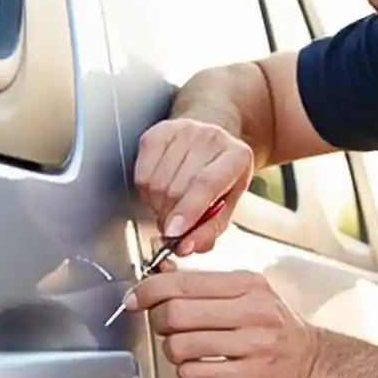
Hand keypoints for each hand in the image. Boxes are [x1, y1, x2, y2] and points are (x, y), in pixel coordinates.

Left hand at [124, 270, 319, 377]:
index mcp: (246, 284)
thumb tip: (160, 269)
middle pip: (177, 313)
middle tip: (165, 328)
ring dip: (173, 352)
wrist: (309, 359)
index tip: (135, 298)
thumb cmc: (271, 325)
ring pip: (181, 346)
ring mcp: (252, 343)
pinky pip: (195, 373)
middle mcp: (252, 310)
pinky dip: (186, 375)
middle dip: (160, 323)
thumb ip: (203, 284)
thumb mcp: (245, 292)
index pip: (185, 281)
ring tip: (185, 352)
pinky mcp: (249, 374)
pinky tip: (197, 372)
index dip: (150, 290)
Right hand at [134, 119, 253, 255]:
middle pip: (176, 187)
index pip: (206, 184)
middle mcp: (211, 138)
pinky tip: (160, 191)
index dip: (187, 211)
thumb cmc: (223, 177)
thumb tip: (184, 247)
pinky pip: (142, 174)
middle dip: (170, 217)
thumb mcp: (227, 206)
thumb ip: (208, 230)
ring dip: (157, 206)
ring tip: (171, 205)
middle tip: (174, 226)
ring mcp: (183, 131)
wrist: (214, 143)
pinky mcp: (159, 132)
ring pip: (155, 183)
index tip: (173, 232)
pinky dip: (146, 192)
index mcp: (236, 156)